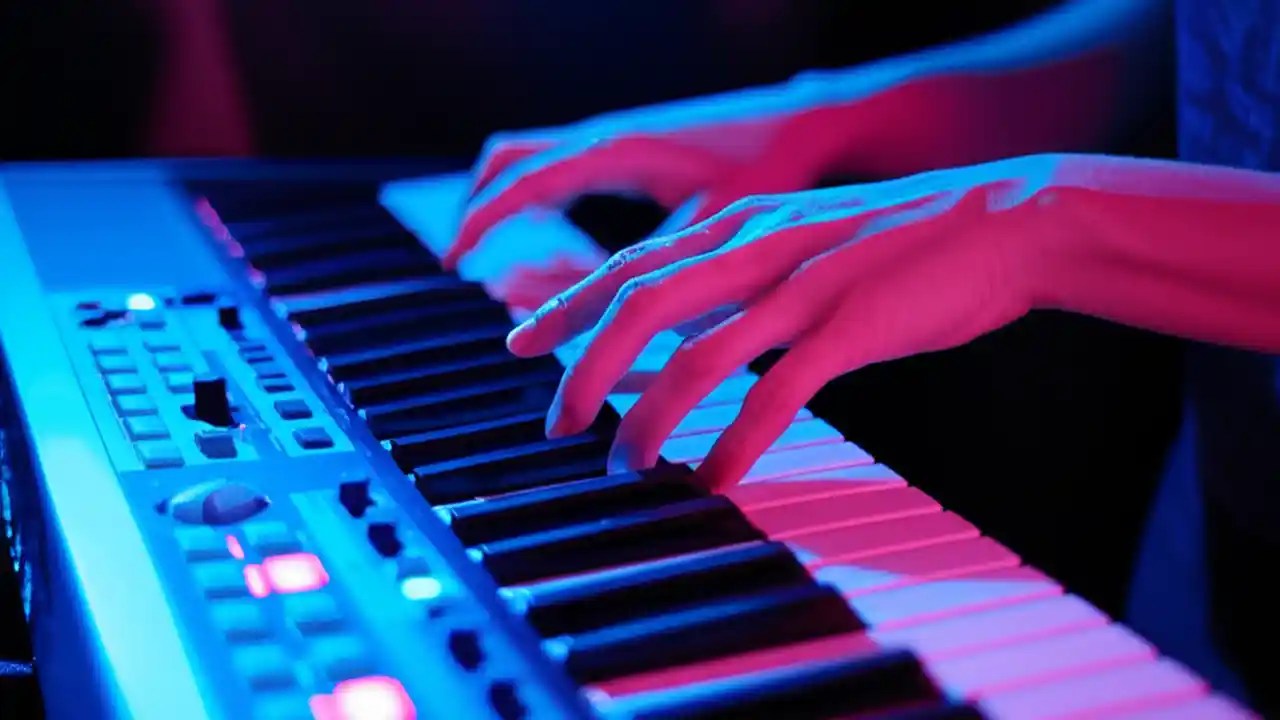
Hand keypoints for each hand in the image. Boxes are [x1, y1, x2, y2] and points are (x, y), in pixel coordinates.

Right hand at [443, 78, 885, 268]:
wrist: (809, 121)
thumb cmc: (770, 167)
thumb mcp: (714, 224)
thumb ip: (660, 267)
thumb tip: (616, 320)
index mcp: (615, 148)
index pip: (525, 180)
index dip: (484, 223)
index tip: (455, 262)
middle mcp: (605, 136)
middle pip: (509, 160)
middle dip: (478, 209)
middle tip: (461, 262)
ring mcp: (615, 138)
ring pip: (531, 160)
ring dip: (504, 205)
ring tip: (494, 260)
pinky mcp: (629, 149)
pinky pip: (560, 167)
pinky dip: (536, 201)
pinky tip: (548, 242)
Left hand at [507, 155, 1057, 489]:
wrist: (1004, 220)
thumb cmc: (898, 241)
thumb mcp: (803, 242)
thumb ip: (740, 277)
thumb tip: (685, 327)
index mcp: (741, 226)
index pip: (629, 264)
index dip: (567, 304)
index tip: (519, 342)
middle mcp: (758, 248)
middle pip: (641, 304)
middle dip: (584, 368)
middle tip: (556, 424)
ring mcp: (803, 286)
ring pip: (699, 353)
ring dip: (651, 415)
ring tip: (626, 463)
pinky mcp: (851, 326)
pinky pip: (777, 390)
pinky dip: (737, 439)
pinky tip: (716, 477)